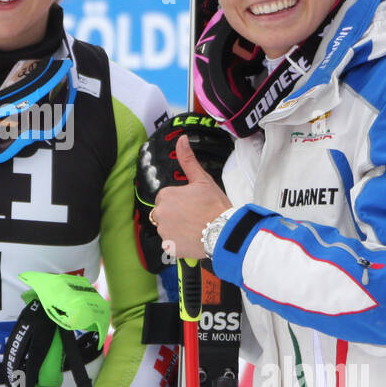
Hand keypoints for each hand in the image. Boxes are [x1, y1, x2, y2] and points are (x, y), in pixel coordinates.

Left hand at [153, 135, 232, 259]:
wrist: (225, 232)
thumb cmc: (214, 205)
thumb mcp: (202, 179)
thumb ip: (187, 159)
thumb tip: (181, 139)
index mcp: (165, 196)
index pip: (167, 197)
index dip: (181, 200)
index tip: (193, 204)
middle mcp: (160, 214)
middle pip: (165, 213)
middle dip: (177, 214)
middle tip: (196, 216)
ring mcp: (164, 232)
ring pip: (167, 228)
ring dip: (177, 228)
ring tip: (196, 227)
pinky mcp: (169, 247)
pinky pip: (170, 243)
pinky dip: (179, 242)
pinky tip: (193, 238)